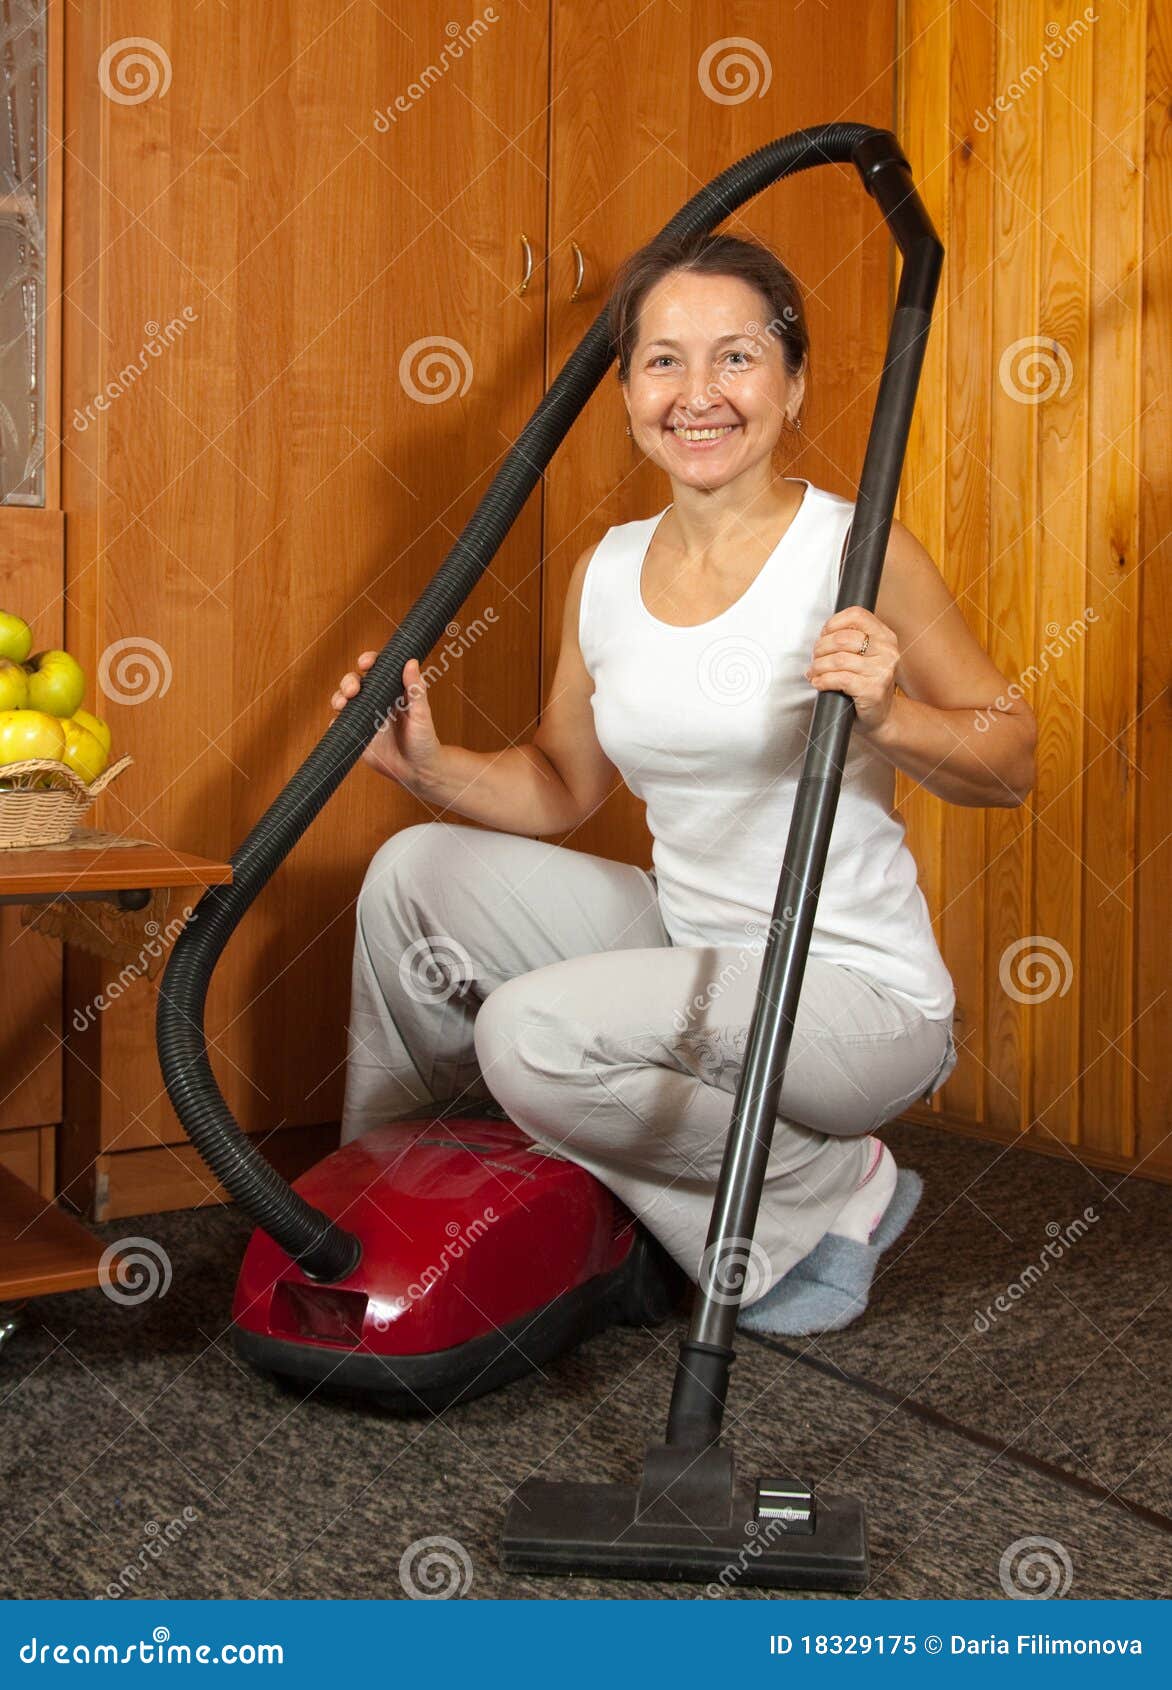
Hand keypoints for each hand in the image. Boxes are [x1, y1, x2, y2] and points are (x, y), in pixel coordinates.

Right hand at [331, 653, 444, 791]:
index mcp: (392, 691)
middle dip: (349, 681)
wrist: (418, 771)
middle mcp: (376, 702)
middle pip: (355, 682)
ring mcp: (365, 718)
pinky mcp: (357, 735)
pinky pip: (340, 725)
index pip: (377, 670)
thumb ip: (416, 689)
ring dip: (339, 697)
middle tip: (353, 690)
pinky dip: (336, 722)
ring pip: (344, 700)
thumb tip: (412, 662)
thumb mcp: (422, 714)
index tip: (365, 663)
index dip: (369, 662)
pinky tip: (338, 722)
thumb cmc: (424, 741)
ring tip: (343, 703)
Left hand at [804, 605, 898, 734]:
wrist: (882, 715)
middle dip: (820, 648)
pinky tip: (818, 683)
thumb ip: (852, 639)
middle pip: (842, 638)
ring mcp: (881, 671)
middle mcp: (887, 652)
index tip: (824, 635)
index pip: (857, 615)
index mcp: (885, 637)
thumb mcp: (866, 655)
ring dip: (818, 666)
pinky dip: (822, 680)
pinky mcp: (873, 690)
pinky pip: (839, 679)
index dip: (833, 623)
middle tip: (815, 659)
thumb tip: (824, 634)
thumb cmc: (868, 683)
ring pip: (838, 660)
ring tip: (814, 672)